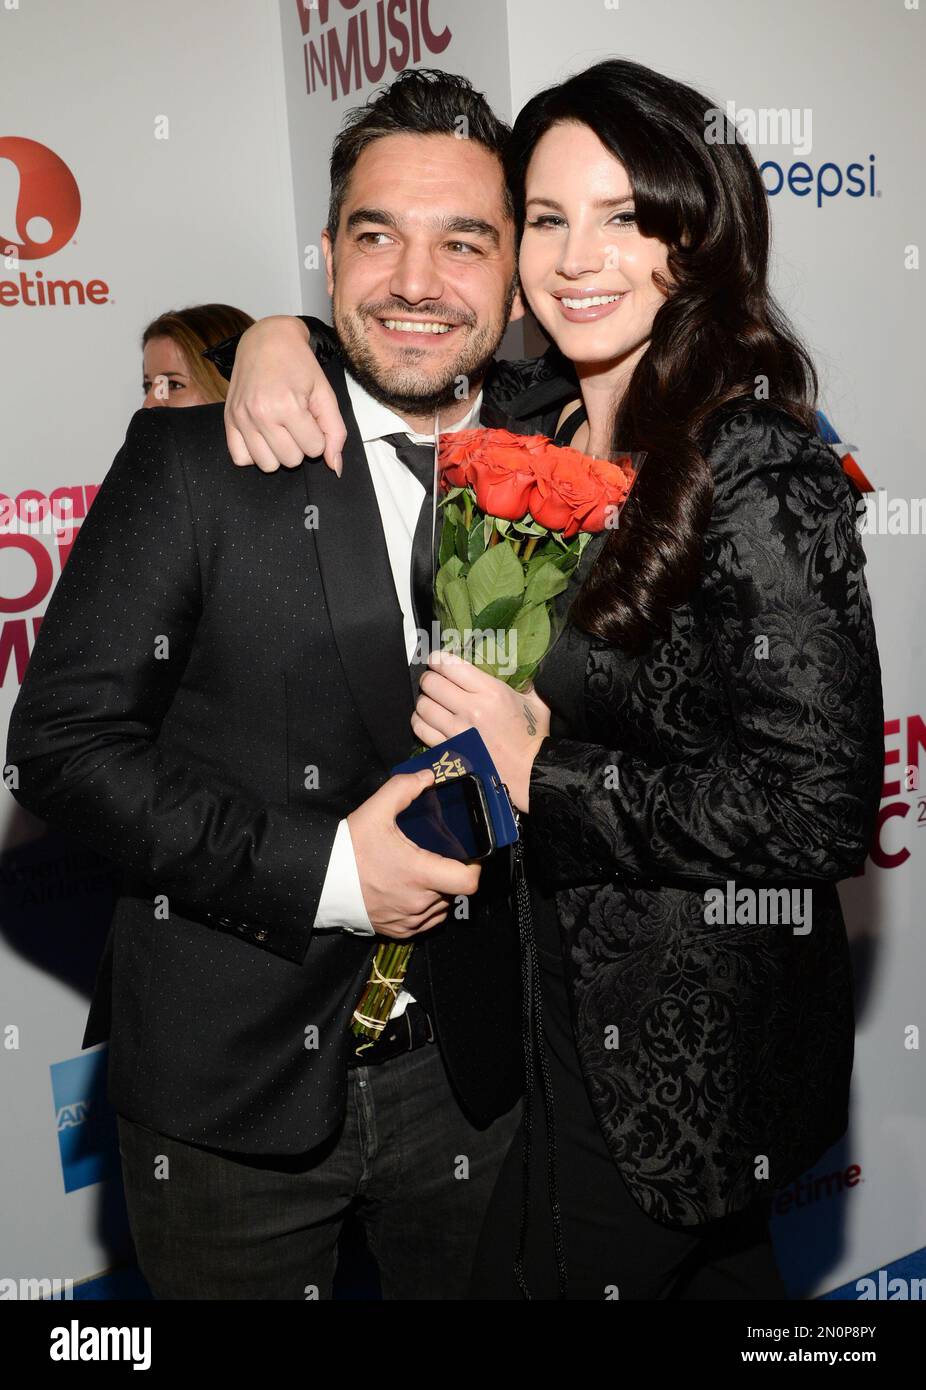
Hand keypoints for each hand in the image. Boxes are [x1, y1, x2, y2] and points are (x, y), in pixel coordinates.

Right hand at [224, 315, 346, 474]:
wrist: (267, 340)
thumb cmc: (298, 364)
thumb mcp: (325, 393)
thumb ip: (335, 431)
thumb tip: (335, 466)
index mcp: (287, 405)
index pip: (314, 449)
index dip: (318, 435)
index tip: (311, 417)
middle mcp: (261, 414)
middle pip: (291, 461)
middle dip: (300, 445)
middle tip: (296, 422)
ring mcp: (241, 418)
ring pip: (267, 465)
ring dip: (278, 453)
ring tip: (280, 430)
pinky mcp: (228, 419)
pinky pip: (240, 458)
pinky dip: (254, 453)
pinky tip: (262, 436)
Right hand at [347, 768, 481, 939]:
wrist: (321, 881)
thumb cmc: (349, 849)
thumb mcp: (375, 811)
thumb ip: (403, 788)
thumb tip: (428, 775)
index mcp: (419, 873)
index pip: (469, 881)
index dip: (475, 867)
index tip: (469, 855)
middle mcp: (418, 902)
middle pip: (455, 891)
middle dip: (451, 874)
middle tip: (437, 857)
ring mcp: (409, 920)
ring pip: (442, 907)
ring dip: (439, 892)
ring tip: (422, 873)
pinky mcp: (400, 932)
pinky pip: (427, 923)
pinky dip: (425, 908)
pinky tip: (411, 891)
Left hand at [412, 652, 551, 813]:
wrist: (530, 774)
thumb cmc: (533, 739)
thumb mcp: (536, 703)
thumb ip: (525, 683)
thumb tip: (521, 670)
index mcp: (491, 692)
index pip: (450, 666)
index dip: (438, 660)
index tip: (437, 662)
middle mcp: (471, 708)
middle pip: (431, 683)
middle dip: (429, 679)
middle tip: (434, 682)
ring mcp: (457, 731)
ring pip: (423, 706)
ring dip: (424, 701)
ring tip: (430, 701)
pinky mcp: (450, 749)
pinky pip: (421, 730)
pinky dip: (420, 723)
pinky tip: (427, 721)